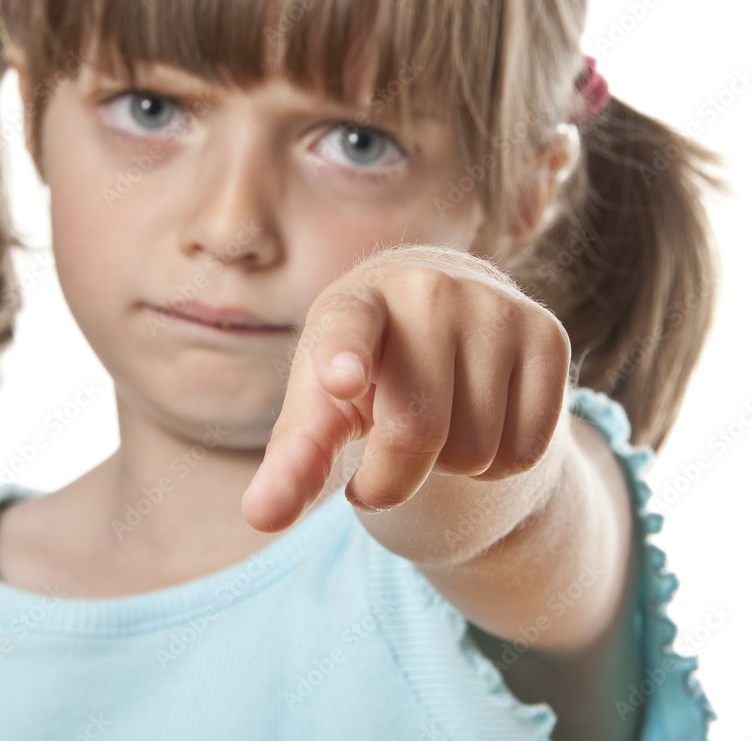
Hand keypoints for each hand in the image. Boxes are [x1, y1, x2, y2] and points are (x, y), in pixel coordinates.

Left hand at [241, 247, 570, 531]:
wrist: (437, 310)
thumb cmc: (363, 369)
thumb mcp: (322, 405)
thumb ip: (293, 459)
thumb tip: (260, 517)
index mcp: (354, 303)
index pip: (347, 329)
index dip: (344, 357)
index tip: (342, 381)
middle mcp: (427, 291)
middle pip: (419, 432)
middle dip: (397, 474)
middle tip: (388, 451)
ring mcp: (494, 308)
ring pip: (479, 449)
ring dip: (452, 466)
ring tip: (437, 419)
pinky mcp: (548, 333)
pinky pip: (528, 449)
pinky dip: (499, 464)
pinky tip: (481, 419)